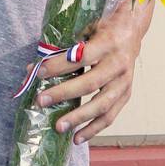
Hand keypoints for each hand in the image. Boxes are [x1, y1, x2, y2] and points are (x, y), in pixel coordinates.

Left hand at [28, 0, 154, 144]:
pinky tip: (77, 137)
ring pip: (102, 105)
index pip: (81, 57)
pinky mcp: (126, 95)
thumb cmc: (103, 28)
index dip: (59, 65)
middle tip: (41, 100)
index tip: (38, 72)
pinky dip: (93, 129)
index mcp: (108, 43)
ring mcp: (125, 82)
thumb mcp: (85, 28)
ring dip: (79, 118)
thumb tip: (32, 68)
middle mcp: (119, 64)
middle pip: (90, 83)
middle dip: (63, 93)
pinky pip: (110, 116)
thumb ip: (63, 47)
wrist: (132, 30)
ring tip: (58, 127)